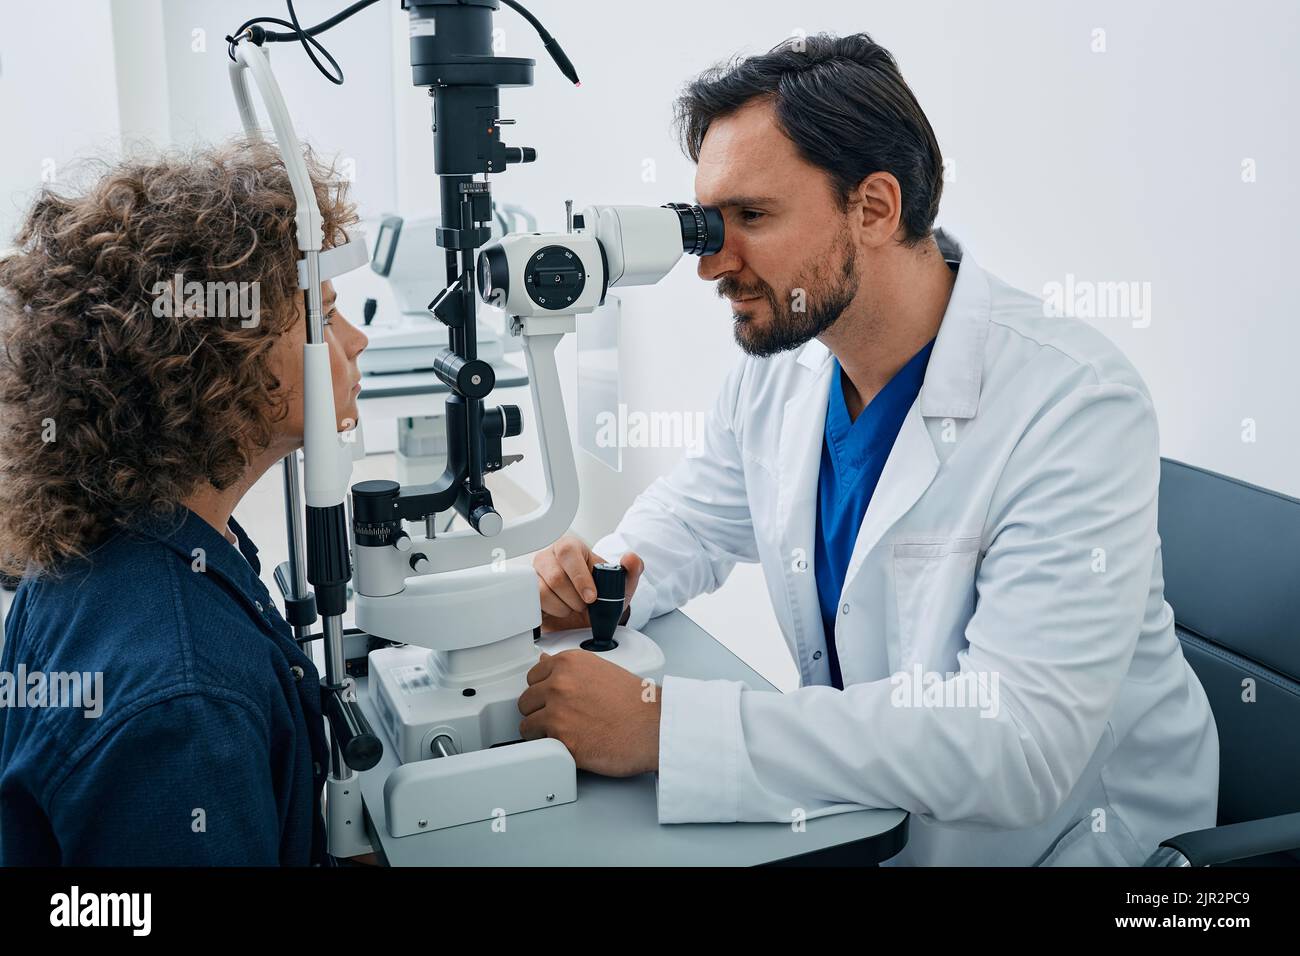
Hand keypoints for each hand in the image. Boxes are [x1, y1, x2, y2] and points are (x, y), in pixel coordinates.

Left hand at [517, 650, 660, 775]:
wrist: (655, 727)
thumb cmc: (637, 703)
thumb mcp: (601, 670)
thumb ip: (570, 670)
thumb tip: (545, 662)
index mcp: (569, 663)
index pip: (533, 676)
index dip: (543, 692)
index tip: (552, 700)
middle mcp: (559, 683)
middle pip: (526, 700)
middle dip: (539, 711)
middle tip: (561, 719)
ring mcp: (557, 711)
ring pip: (526, 724)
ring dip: (541, 731)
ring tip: (565, 734)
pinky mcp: (560, 739)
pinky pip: (537, 745)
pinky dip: (549, 748)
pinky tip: (567, 746)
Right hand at [532, 534, 643, 633]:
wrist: (588, 615)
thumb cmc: (601, 594)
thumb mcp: (622, 584)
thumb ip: (632, 569)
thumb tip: (631, 558)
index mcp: (570, 547)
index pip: (568, 553)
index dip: (580, 577)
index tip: (592, 597)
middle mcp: (549, 557)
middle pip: (555, 576)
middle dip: (575, 598)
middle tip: (585, 605)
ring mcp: (534, 575)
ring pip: (542, 592)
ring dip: (564, 607)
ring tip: (573, 607)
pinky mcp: (527, 593)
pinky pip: (533, 603)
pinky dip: (552, 612)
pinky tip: (561, 610)